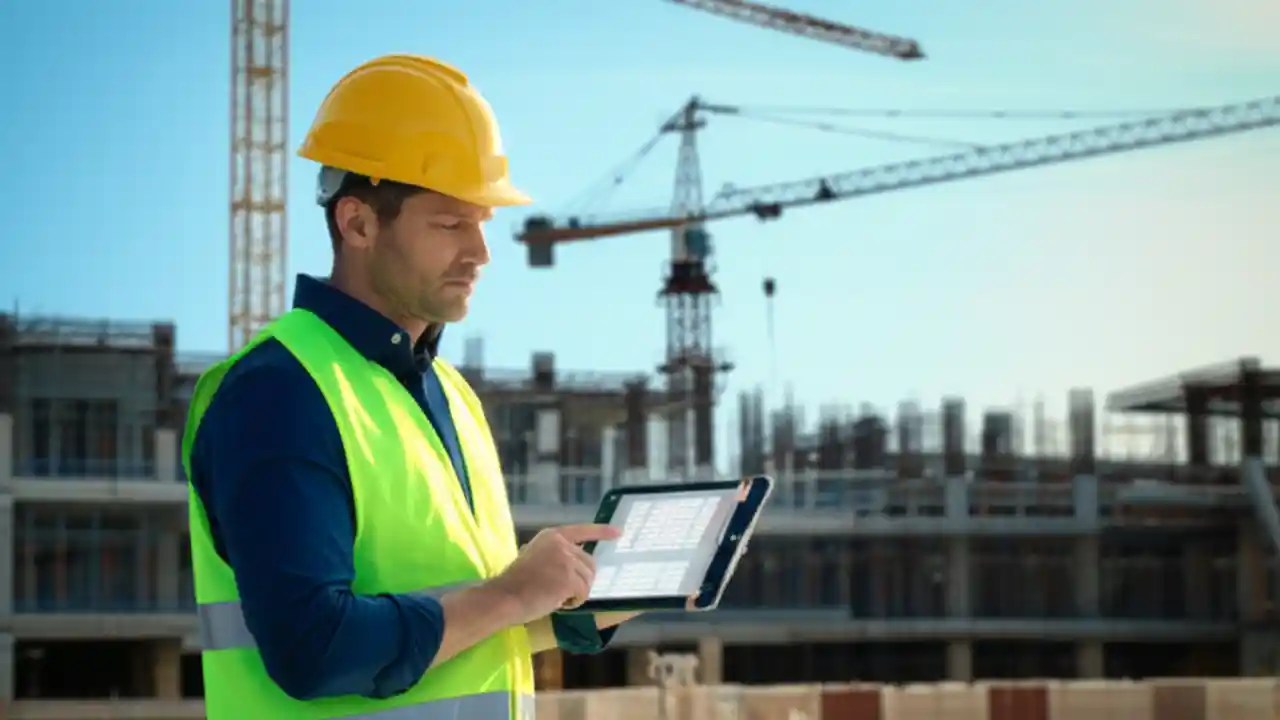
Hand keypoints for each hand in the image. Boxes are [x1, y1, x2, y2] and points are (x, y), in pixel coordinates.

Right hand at [489, 523, 619, 624]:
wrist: (505, 596)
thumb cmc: (514, 582)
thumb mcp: (533, 556)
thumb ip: (553, 555)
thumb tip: (572, 563)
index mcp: (552, 536)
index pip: (582, 531)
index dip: (602, 532)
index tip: (618, 533)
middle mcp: (562, 544)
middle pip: (589, 563)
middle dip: (582, 580)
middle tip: (563, 591)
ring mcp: (567, 560)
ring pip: (588, 580)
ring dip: (577, 593)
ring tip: (556, 597)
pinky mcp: (570, 578)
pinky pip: (583, 593)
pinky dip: (574, 602)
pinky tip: (558, 602)